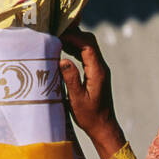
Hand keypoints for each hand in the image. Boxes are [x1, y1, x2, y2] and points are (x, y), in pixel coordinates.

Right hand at [59, 28, 125, 158]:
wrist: (103, 127)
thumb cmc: (90, 117)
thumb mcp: (78, 100)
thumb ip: (71, 79)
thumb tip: (62, 60)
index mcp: (98, 72)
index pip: (87, 45)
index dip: (73, 36)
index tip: (57, 34)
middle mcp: (101, 68)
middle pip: (89, 41)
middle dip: (73, 34)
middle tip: (55, 32)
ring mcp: (100, 70)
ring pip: (88, 47)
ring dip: (74, 40)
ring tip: (56, 38)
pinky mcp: (96, 73)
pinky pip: (87, 55)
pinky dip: (75, 49)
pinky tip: (64, 50)